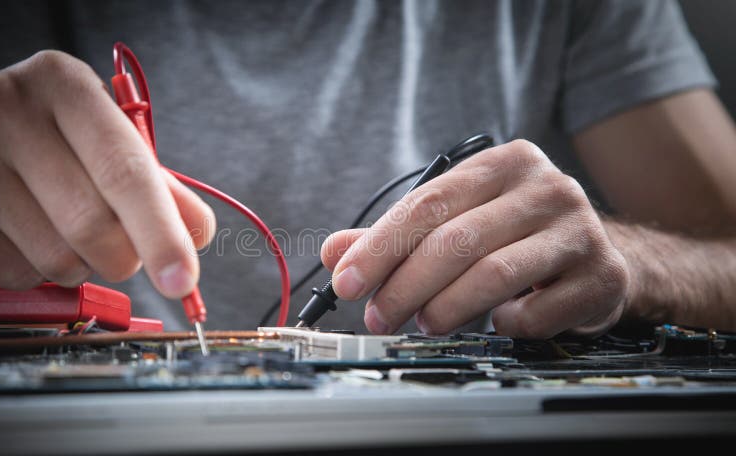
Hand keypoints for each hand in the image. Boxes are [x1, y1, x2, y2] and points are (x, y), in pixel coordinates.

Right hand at [0, 51, 214, 297]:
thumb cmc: (40, 139)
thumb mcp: (97, 137)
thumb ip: (154, 182)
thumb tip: (198, 231)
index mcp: (63, 85)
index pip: (127, 169)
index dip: (162, 231)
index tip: (184, 278)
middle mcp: (9, 111)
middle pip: (94, 224)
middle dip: (124, 257)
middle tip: (123, 253)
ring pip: (56, 257)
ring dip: (78, 266)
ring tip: (61, 230)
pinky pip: (15, 274)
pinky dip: (35, 274)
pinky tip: (21, 237)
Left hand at [321, 140, 629, 337]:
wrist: (598, 256)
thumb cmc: (515, 236)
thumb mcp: (458, 222)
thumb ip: (397, 235)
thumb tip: (334, 252)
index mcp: (505, 164)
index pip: (428, 203)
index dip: (380, 246)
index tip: (346, 281)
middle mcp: (546, 188)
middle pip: (457, 240)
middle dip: (405, 286)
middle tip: (378, 316)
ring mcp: (580, 230)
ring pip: (494, 274)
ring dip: (446, 308)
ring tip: (424, 323)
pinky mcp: (601, 277)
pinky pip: (536, 312)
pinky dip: (504, 324)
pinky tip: (495, 323)